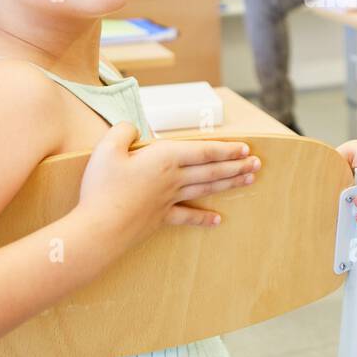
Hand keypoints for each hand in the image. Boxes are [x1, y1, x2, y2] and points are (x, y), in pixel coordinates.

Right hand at [77, 123, 259, 242]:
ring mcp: (169, 200)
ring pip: (206, 189)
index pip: (204, 151)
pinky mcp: (161, 219)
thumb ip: (123, 131)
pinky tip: (218, 220)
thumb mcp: (107, 148)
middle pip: (212, 170)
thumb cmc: (102, 187)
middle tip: (257, 164)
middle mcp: (173, 179)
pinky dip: (203, 218)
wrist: (99, 229)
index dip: (226, 149)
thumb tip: (132, 127)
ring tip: (249, 181)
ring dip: (229, 184)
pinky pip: (187, 217)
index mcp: (164, 158)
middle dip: (237, 166)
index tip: (245, 149)